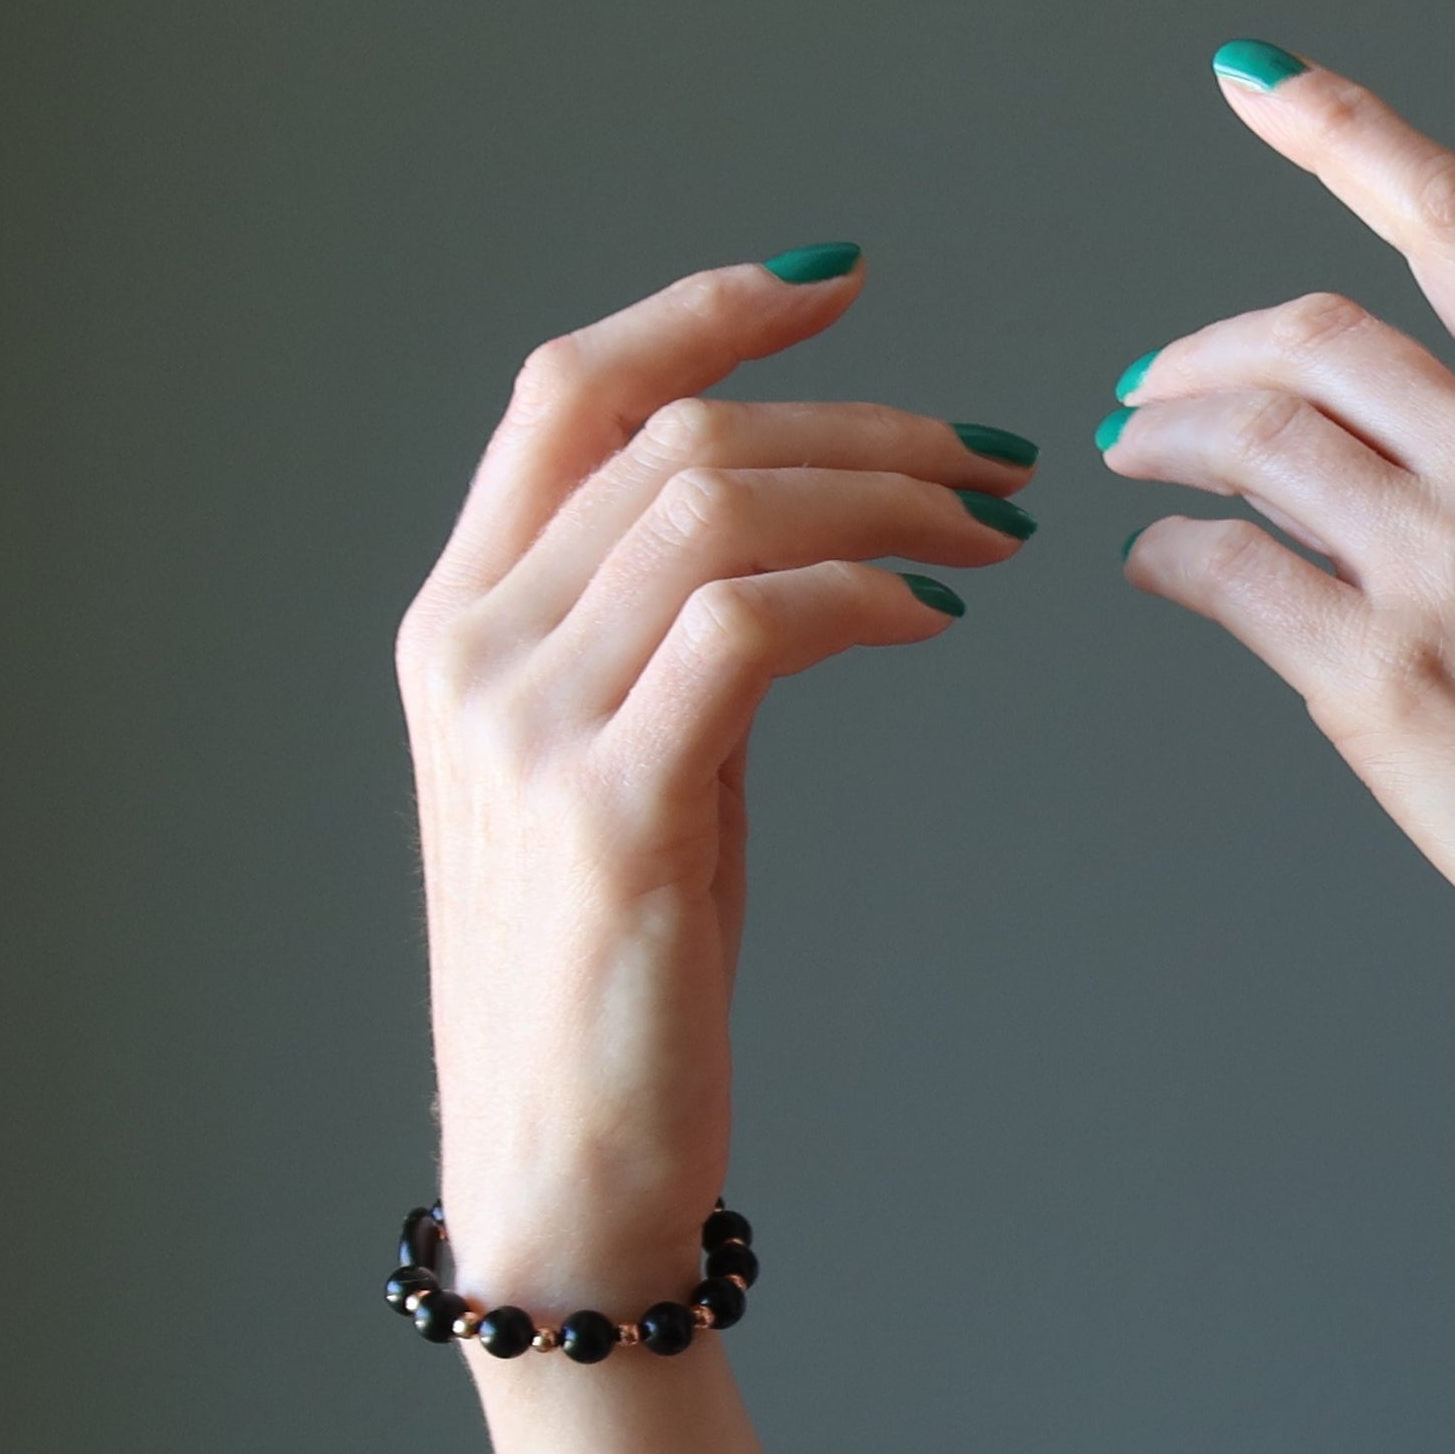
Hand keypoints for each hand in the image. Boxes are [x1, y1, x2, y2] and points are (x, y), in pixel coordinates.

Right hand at [397, 252, 1038, 1305]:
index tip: (841, 284)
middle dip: (857, 418)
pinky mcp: (608, 809)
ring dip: (882, 495)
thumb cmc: (614, 988)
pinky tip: (936, 615)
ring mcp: (525, 725)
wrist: (565, 1169)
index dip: (704, 312)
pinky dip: (862, 595)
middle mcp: (471, 648)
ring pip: (714, 510)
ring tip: (993, 526)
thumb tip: (810, 552)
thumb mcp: (634, 781)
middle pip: (670, 434)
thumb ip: (677, 655)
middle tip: (992, 452)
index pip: (568, 393)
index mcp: (460, 623)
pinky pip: (752, 629)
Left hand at [1107, 53, 1454, 1017]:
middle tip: (1152, 391)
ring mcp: (1450, 573)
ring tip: (1135, 464)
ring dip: (1164, 439)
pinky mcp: (1382, 683)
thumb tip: (1388, 461)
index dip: (1344, 130)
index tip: (1256, 80)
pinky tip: (1167, 570)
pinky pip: (1227, 573)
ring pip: (1253, 439)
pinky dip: (1172, 555)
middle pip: (1316, 333)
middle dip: (1206, 350)